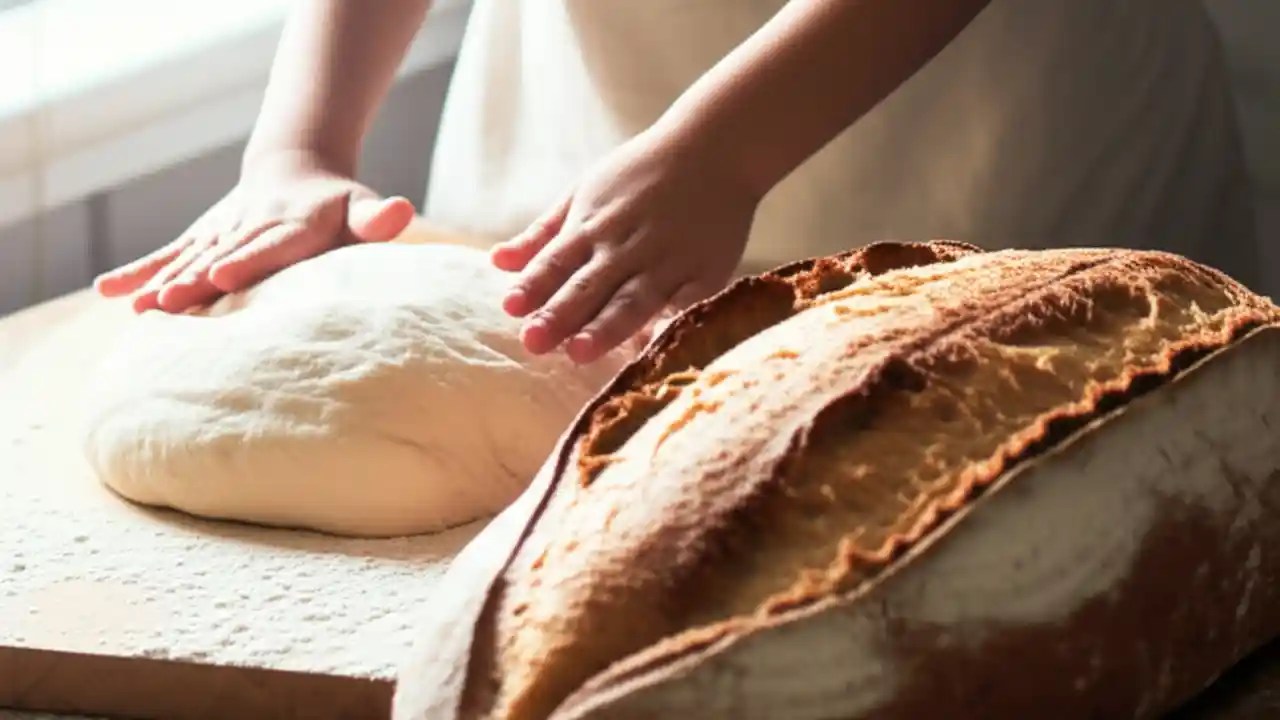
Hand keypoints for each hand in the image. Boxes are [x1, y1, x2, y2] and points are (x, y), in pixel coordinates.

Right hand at [94, 151, 415, 312]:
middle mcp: (252, 226)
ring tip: (140, 306)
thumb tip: (402, 210)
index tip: (223, 275)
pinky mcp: (202, 238)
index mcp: (294, 225)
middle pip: (221, 256)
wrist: (296, 168)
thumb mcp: (362, 208)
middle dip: (194, 280)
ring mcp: (222, 232)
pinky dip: (139, 271)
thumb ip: (378, 218)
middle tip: (168, 301)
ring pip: (190, 258)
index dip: (247, 260)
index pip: (270, 246)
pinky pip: (169, 254)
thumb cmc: (340, 207)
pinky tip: (109, 291)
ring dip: (163, 281)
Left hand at [490, 128, 759, 363]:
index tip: (511, 309)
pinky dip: (667, 324)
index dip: (534, 286)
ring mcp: (667, 260)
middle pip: (588, 286)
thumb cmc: (641, 173)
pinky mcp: (706, 272)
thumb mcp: (584, 191)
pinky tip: (649, 347)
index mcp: (592, 224)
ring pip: (632, 300)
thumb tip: (497, 263)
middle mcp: (626, 245)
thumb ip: (542, 233)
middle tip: (534, 342)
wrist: (714, 148)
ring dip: (605, 327)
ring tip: (580, 352)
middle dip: (560, 314)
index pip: (556, 261)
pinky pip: (684, 304)